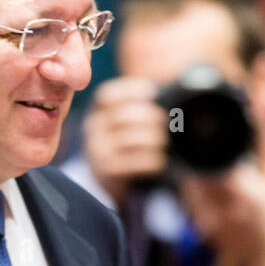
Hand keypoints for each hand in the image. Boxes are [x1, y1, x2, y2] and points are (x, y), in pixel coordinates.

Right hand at [83, 76, 167, 205]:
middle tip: (164, 120)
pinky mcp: (108, 170)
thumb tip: (171, 92)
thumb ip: (138, 104)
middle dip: (150, 116)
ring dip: (154, 139)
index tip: (153, 92)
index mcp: (97, 110)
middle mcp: (93, 128)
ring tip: (164, 142)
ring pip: (131, 139)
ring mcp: (98, 150)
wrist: (109, 174)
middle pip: (123, 115)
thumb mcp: (124, 119)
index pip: (108, 95)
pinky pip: (137, 162)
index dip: (132, 91)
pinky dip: (154, 159)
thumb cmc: (124, 138)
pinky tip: (160, 160)